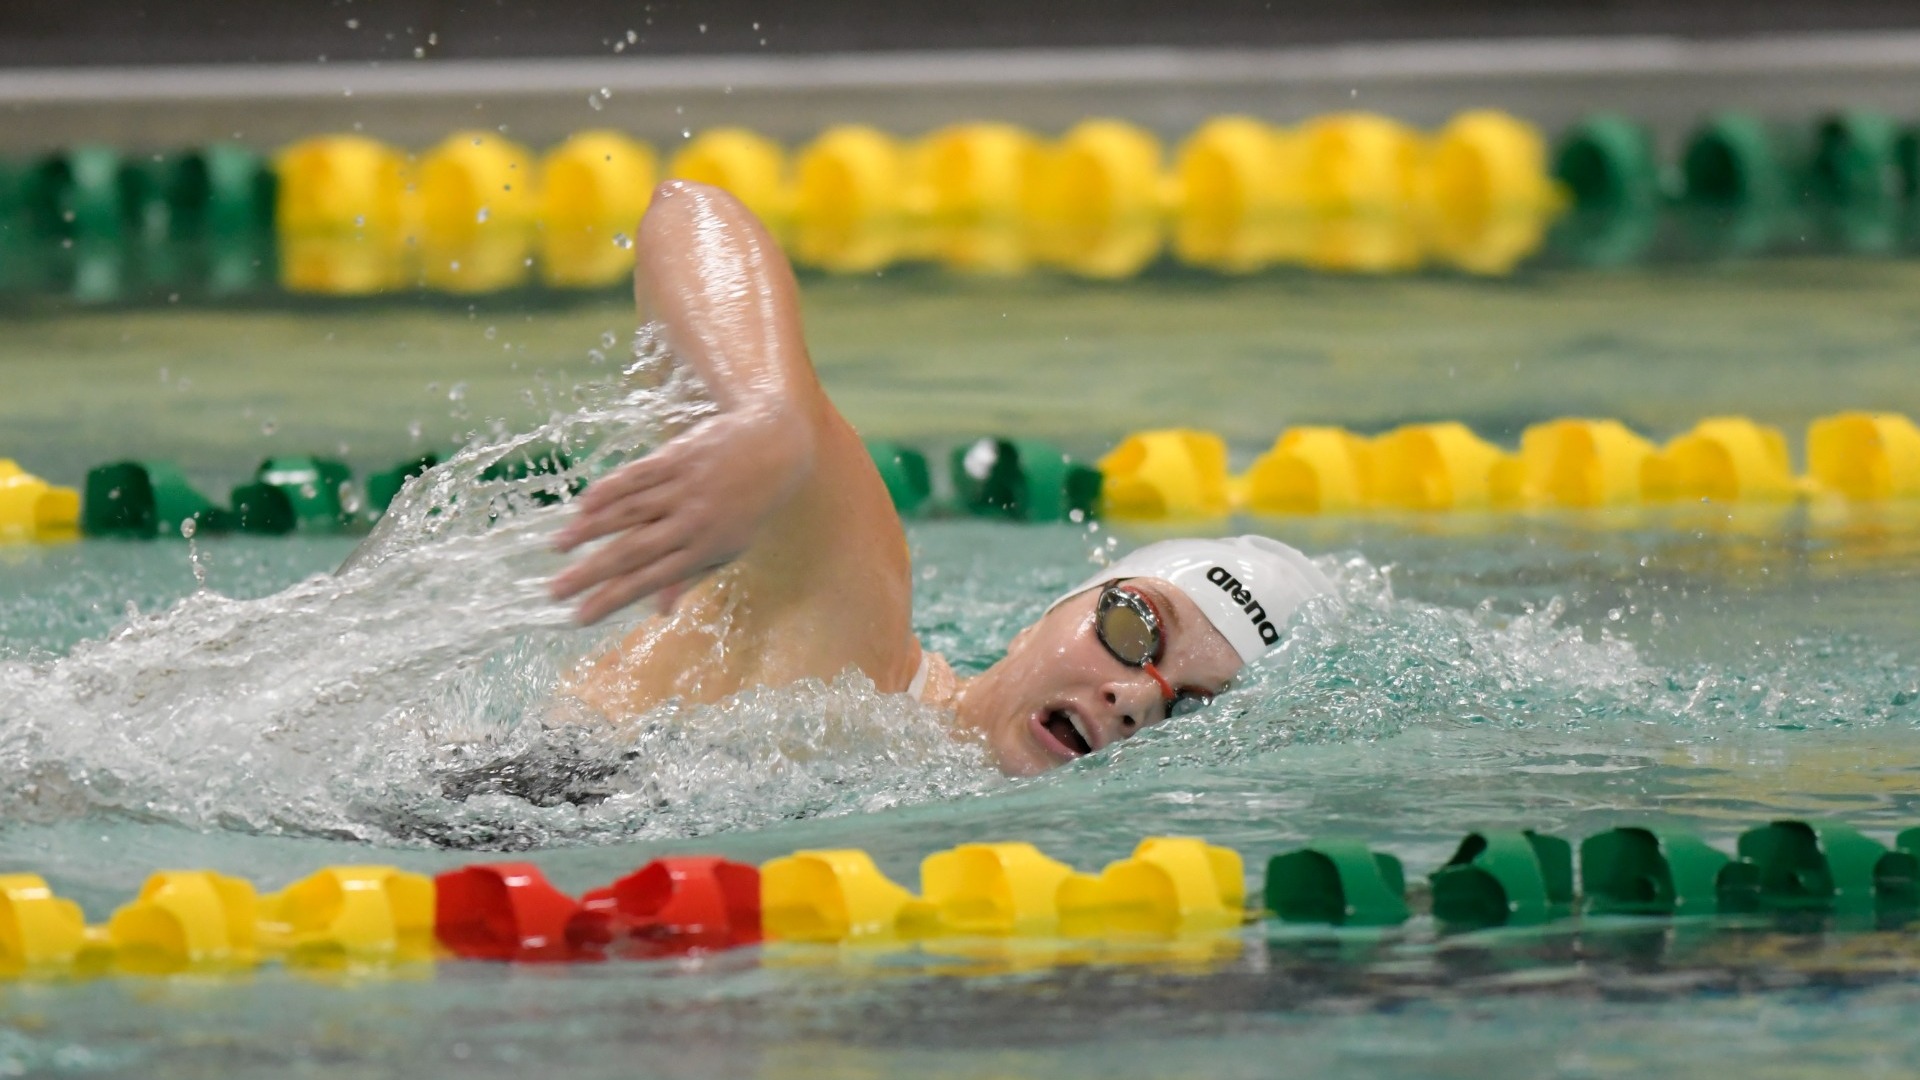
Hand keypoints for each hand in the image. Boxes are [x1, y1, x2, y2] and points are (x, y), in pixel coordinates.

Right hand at [549, 410, 810, 623]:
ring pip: (629, 512)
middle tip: (554, 591)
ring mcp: (684, 488)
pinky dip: (609, 489)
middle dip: (591, 574)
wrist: (775, 447)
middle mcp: (692, 522)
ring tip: (558, 546)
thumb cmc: (749, 506)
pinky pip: (637, 475)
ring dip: (590, 530)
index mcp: (704, 551)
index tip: (580, 616)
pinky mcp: (678, 457)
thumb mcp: (728, 548)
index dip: (613, 599)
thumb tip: (660, 611)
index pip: (650, 581)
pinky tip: (583, 505)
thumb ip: (691, 577)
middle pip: (632, 552)